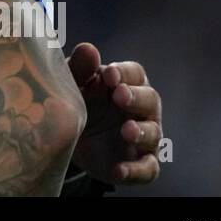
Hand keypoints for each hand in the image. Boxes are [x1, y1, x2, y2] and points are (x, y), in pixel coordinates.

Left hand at [67, 43, 162, 184]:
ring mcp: (143, 138)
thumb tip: (89, 49)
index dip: (124, 73)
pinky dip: (136, 170)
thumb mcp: (72, 85)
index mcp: (126, 84)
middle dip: (136, 97)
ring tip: (127, 131)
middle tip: (119, 95)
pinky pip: (146, 168)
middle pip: (149, 99)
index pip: (135, 74)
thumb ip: (79, 69)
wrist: (67, 140)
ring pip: (153, 133)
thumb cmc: (77, 102)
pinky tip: (120, 170)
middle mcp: (141, 109)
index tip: (108, 74)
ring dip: (142, 131)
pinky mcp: (138, 164)